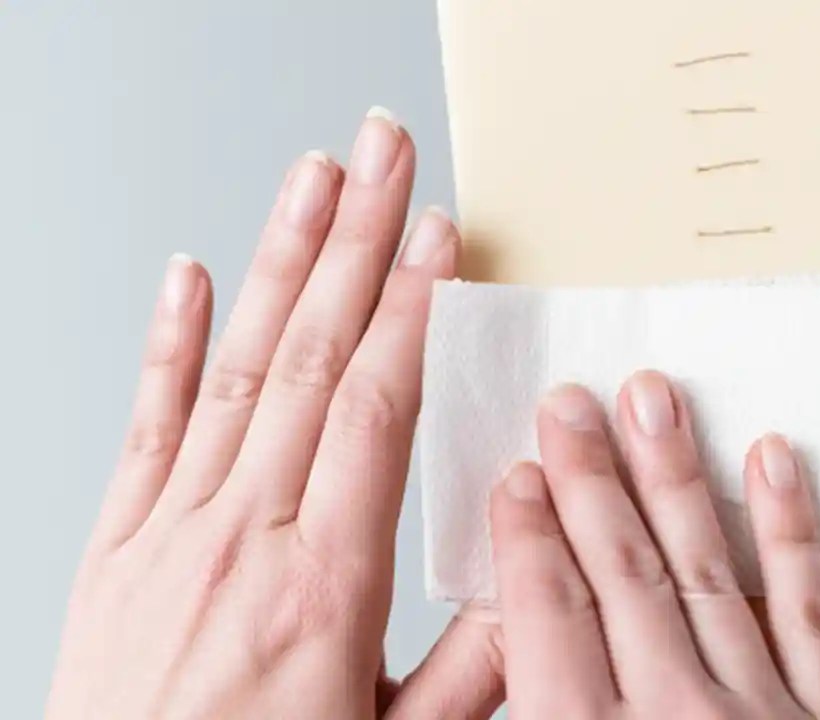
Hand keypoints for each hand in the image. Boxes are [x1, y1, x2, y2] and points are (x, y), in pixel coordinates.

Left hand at [47, 110, 502, 718]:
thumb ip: (471, 670)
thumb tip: (539, 586)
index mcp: (324, 587)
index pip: (376, 412)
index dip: (413, 314)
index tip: (440, 239)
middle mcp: (243, 539)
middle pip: (310, 358)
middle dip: (358, 243)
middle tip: (384, 155)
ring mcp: (171, 533)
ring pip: (235, 368)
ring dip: (277, 261)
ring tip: (312, 180)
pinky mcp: (118, 546)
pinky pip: (147, 424)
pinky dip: (167, 341)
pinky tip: (190, 274)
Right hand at [492, 375, 819, 718]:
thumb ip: (538, 710)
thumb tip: (488, 659)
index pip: (548, 612)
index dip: (526, 536)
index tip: (517, 474)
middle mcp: (672, 715)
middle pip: (623, 570)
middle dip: (590, 479)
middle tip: (569, 404)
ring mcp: (759, 715)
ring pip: (707, 570)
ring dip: (675, 476)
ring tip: (652, 400)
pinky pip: (808, 614)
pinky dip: (790, 532)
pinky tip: (771, 460)